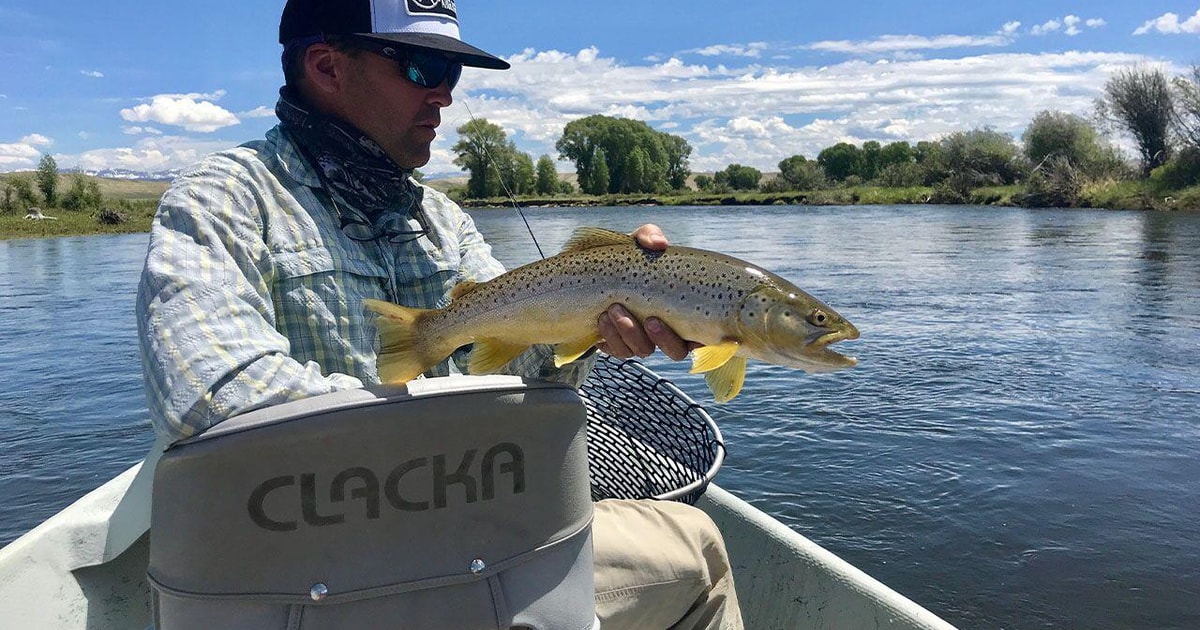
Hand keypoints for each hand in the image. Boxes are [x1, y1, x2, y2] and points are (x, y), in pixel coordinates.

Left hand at [595, 224, 700, 361]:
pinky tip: (602, 319)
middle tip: (650, 319)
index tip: (694, 327)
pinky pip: (618, 351)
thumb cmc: (623, 258)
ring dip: (631, 333)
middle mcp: (667, 332)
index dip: (704, 339)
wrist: (586, 272)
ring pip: (644, 351)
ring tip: (614, 309)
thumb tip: (660, 244)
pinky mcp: (617, 345)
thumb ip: (649, 236)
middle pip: (677, 351)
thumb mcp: (636, 243)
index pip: (704, 335)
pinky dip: (611, 337)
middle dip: (663, 338)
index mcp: (682, 311)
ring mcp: (641, 341)